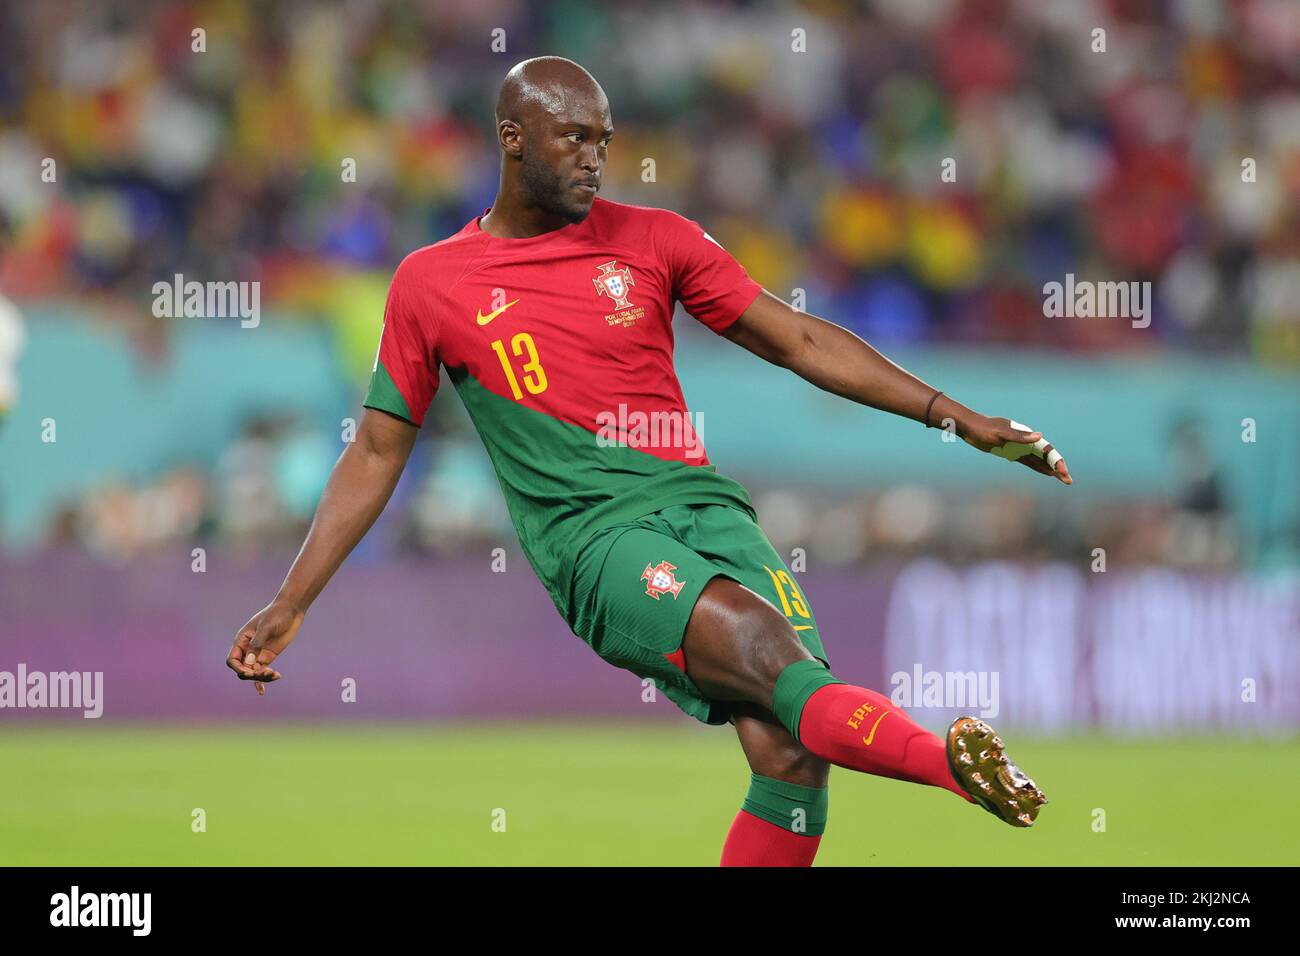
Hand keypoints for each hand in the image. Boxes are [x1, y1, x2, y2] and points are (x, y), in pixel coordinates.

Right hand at [226, 600, 304, 694]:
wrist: (291, 610)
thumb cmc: (276, 614)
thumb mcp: (266, 627)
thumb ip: (257, 644)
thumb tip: (248, 663)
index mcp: (242, 640)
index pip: (232, 660)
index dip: (238, 668)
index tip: (249, 672)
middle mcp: (247, 649)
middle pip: (243, 669)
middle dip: (251, 674)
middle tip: (266, 673)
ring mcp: (257, 654)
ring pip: (253, 672)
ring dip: (261, 678)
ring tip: (274, 675)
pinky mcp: (268, 656)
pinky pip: (262, 671)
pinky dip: (263, 680)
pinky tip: (262, 691)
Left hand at [957, 415, 1072, 484]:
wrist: (970, 427)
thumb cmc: (984, 429)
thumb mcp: (1001, 433)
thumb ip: (1019, 436)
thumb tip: (1040, 436)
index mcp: (1026, 435)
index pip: (1046, 450)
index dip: (1056, 461)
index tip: (1062, 473)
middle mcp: (1025, 441)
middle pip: (1046, 456)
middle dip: (1058, 468)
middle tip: (1069, 480)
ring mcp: (1019, 448)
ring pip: (1039, 460)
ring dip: (1051, 469)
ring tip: (1063, 479)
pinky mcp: (1012, 453)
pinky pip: (1029, 462)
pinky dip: (1038, 467)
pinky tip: (1046, 473)